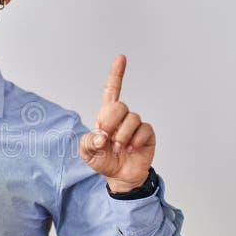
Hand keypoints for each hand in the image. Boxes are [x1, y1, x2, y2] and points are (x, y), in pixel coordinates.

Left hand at [79, 55, 155, 191]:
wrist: (120, 177)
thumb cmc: (103, 160)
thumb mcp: (87, 152)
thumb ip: (89, 142)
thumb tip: (101, 136)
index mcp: (106, 115)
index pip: (111, 91)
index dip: (116, 74)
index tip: (121, 58)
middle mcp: (122, 117)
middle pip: (119, 105)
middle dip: (111, 122)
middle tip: (107, 138)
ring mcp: (136, 125)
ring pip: (132, 119)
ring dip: (123, 135)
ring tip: (119, 147)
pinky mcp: (147, 134)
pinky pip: (144, 130)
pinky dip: (135, 141)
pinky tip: (131, 150)